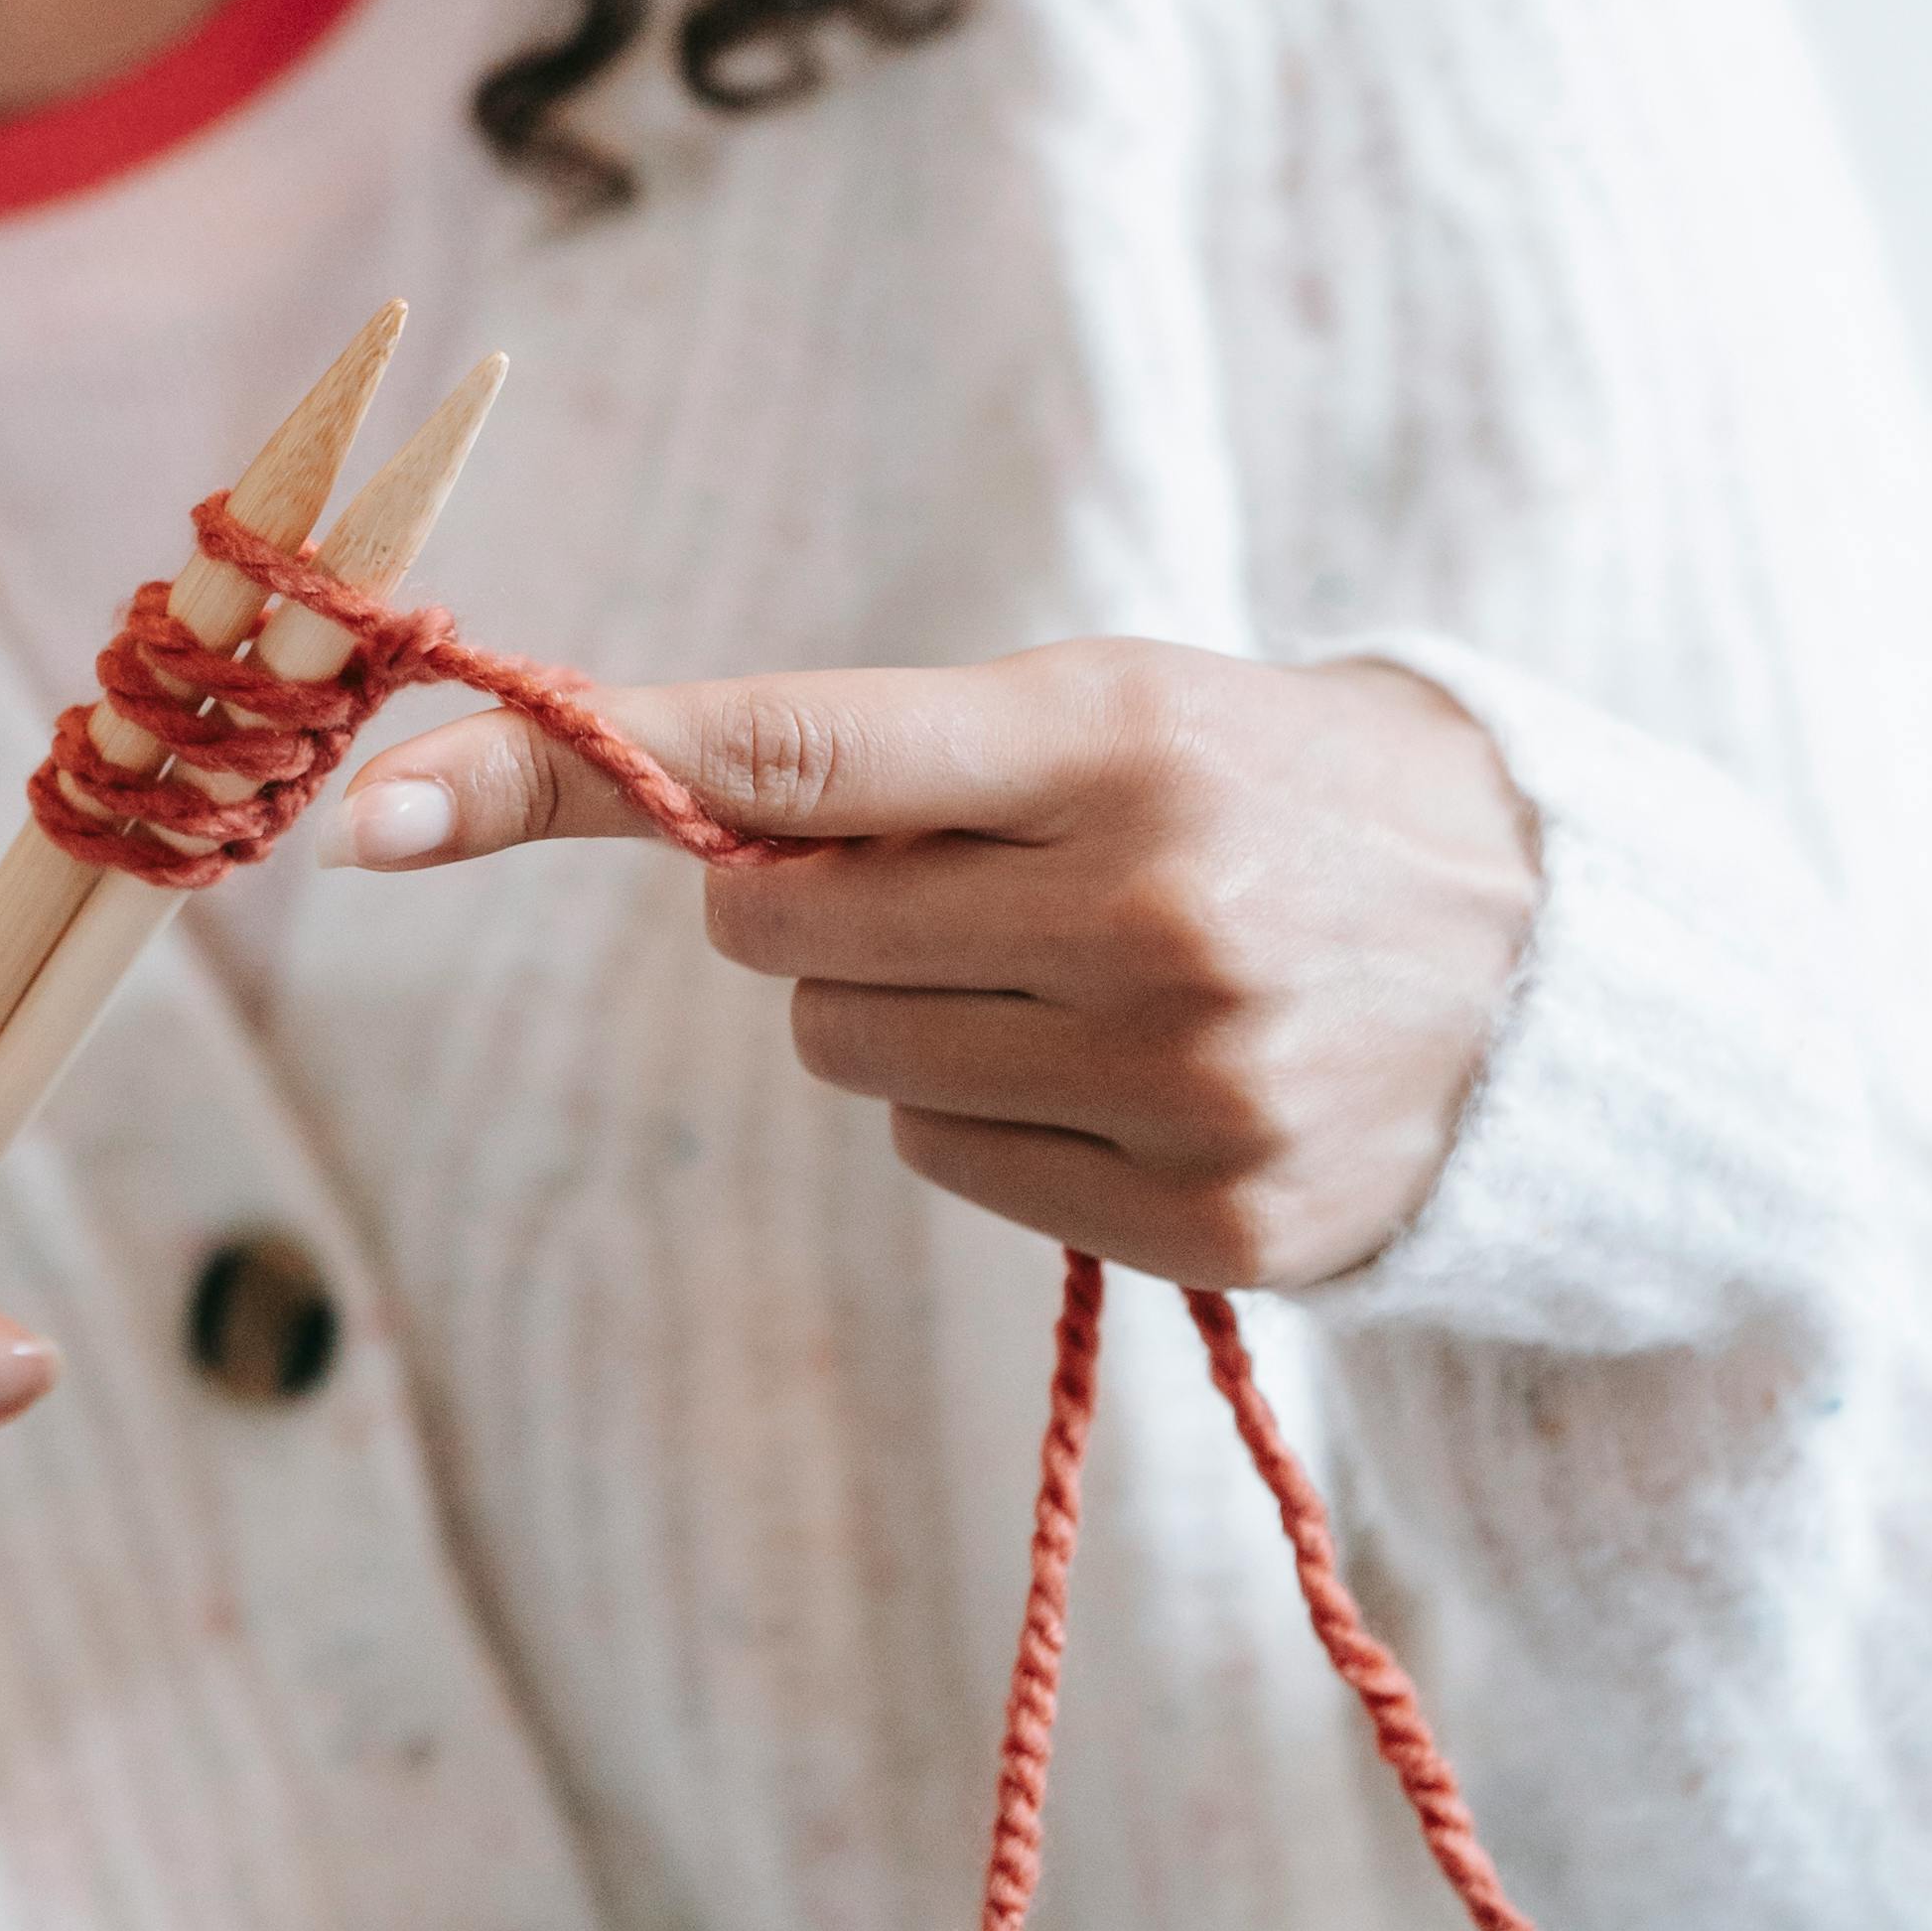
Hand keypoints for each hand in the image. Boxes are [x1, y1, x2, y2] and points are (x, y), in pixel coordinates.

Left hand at [330, 642, 1538, 1292]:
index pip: (776, 754)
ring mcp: (1184, 1085)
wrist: (1559, 959)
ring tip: (1083, 968)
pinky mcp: (1212, 1226)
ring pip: (850, 1063)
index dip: (558, 771)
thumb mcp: (1098, 704)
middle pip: (776, 932)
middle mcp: (1144, 912)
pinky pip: (953, 1168)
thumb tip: (596, 786)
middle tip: (970, 874)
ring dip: (910, 1014)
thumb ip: (864, 754)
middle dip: (817, 903)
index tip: (372, 813)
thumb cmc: (1261, 790)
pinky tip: (1134, 1069)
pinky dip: (998, 1118)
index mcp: (1108, 737)